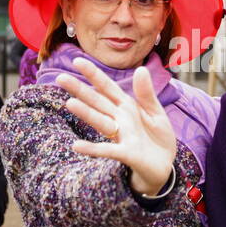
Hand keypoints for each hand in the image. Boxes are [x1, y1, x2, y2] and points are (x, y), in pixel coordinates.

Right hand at [55, 57, 176, 195]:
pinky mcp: (126, 154)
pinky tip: (76, 146)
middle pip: (97, 102)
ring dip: (86, 114)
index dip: (94, 74)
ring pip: (100, 122)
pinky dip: (93, 148)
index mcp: (126, 107)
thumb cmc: (157, 138)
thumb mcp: (155, 112)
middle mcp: (119, 120)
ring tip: (69, 103)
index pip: (107, 87)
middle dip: (80, 90)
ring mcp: (121, 136)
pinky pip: (108, 150)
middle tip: (60, 78)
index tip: (77, 60)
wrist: (165, 166)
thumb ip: (146, 93)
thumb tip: (140, 69)